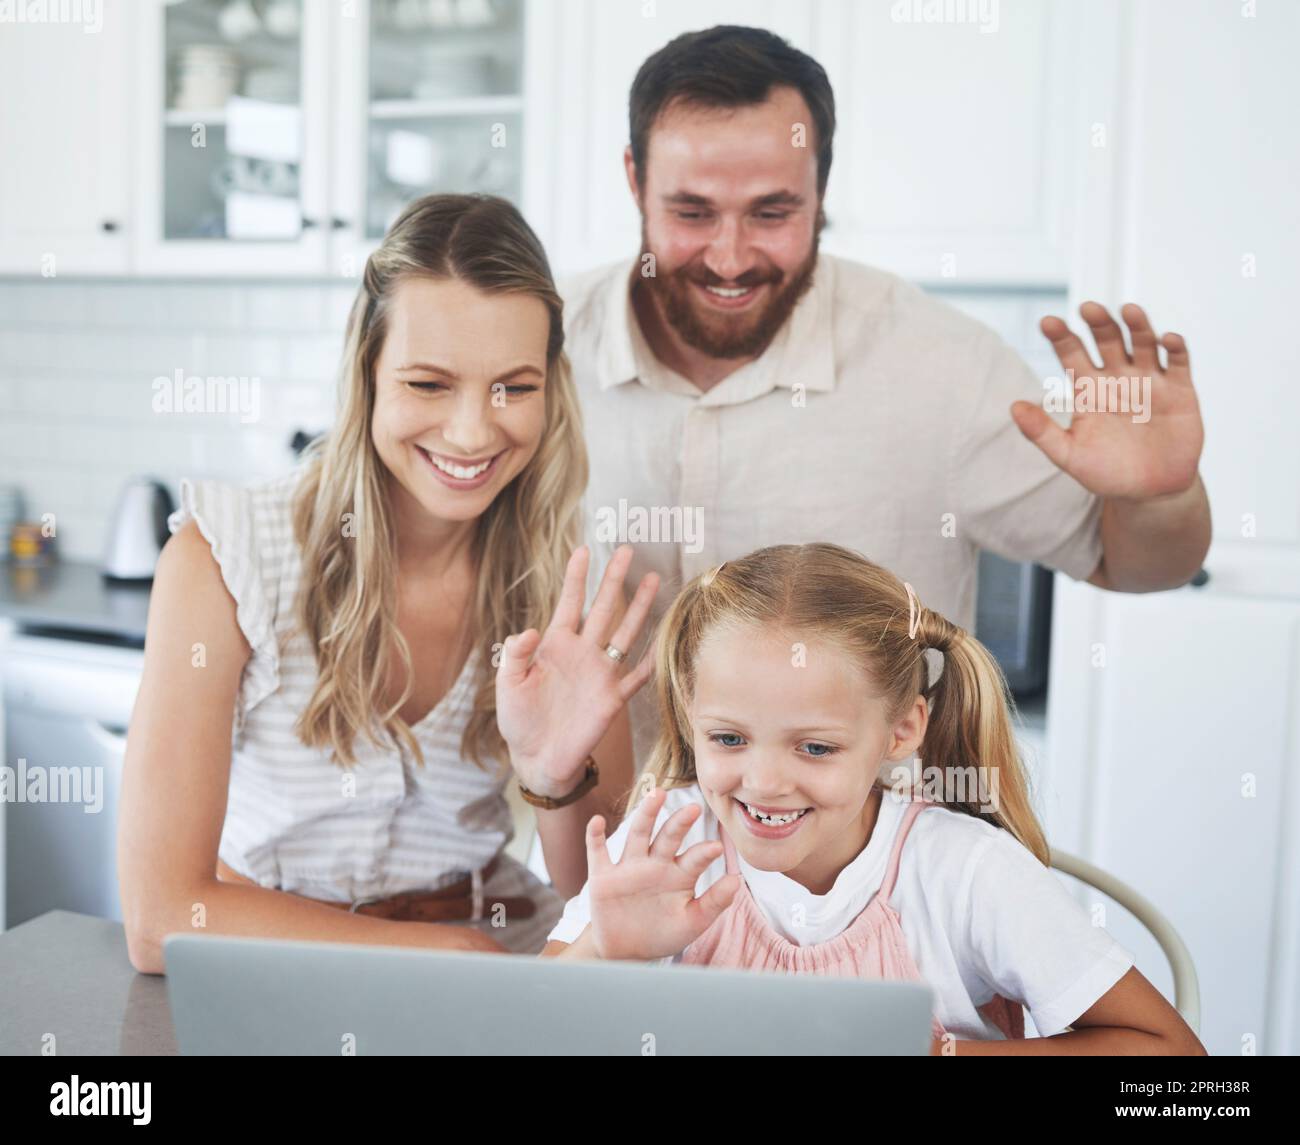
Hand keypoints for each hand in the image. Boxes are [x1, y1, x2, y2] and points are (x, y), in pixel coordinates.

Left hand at [495, 544, 658, 799]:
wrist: (537, 758)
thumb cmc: (518, 720)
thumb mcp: (508, 684)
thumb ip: (516, 655)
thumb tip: (529, 631)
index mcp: (554, 645)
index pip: (569, 603)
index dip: (577, 577)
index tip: (584, 549)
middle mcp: (582, 652)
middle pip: (603, 607)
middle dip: (614, 580)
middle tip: (627, 551)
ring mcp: (601, 673)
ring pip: (625, 631)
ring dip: (639, 607)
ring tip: (653, 580)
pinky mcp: (614, 697)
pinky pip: (638, 675)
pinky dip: (651, 659)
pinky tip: (664, 639)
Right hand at [585, 786, 739, 961]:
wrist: (625, 951)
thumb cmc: (662, 932)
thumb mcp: (692, 922)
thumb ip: (714, 903)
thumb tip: (737, 881)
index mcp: (679, 874)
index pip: (694, 858)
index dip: (703, 852)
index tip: (716, 847)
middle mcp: (656, 864)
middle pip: (668, 837)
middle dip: (679, 823)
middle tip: (693, 808)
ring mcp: (629, 867)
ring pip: (638, 834)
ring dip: (646, 814)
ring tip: (657, 795)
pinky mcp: (603, 877)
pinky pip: (598, 852)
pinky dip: (595, 836)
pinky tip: (597, 821)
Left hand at [1010, 302, 1203, 499]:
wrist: (1150, 492)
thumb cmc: (1106, 472)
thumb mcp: (1070, 456)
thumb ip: (1042, 432)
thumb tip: (1013, 407)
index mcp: (1089, 389)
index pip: (1072, 355)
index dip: (1061, 338)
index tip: (1048, 322)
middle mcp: (1118, 378)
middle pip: (1108, 341)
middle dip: (1099, 323)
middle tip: (1088, 307)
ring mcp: (1150, 381)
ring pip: (1143, 343)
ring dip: (1137, 325)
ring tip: (1128, 310)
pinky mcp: (1180, 390)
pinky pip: (1178, 362)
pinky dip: (1175, 348)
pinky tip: (1167, 339)